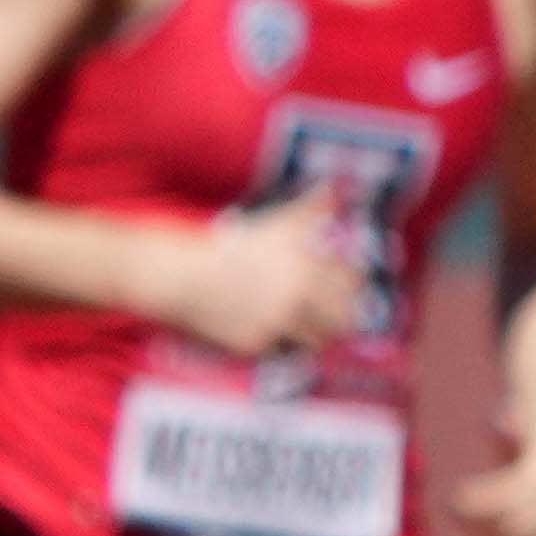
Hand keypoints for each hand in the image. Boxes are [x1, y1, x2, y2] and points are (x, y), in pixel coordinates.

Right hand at [158, 196, 368, 363]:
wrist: (182, 275)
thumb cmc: (234, 246)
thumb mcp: (276, 224)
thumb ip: (310, 207)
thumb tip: (333, 184)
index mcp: (305, 271)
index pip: (352, 284)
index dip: (353, 283)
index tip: (348, 282)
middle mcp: (294, 300)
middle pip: (343, 321)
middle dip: (344, 318)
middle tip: (339, 314)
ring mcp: (274, 324)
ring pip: (315, 342)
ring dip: (317, 334)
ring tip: (312, 326)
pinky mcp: (253, 343)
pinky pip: (280, 351)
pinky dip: (282, 343)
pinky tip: (276, 331)